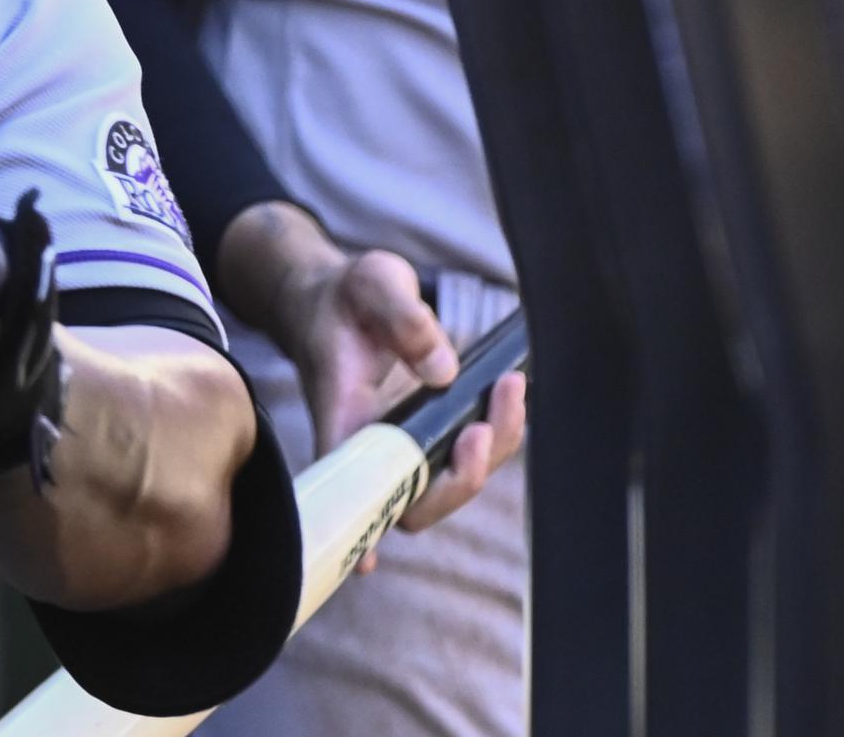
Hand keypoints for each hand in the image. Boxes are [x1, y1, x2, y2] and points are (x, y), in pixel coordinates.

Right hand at [264, 235, 526, 555]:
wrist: (333, 295)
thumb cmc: (342, 295)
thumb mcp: (369, 282)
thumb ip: (403, 317)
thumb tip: (443, 370)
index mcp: (342, 414)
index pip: (351, 485)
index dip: (361, 530)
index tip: (372, 559)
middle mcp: (370, 441)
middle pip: (414, 501)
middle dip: (461, 479)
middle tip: (483, 424)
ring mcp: (402, 440)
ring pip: (449, 479)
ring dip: (491, 449)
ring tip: (510, 386)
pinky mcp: (428, 429)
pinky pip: (467, 453)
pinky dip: (496, 434)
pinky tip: (508, 392)